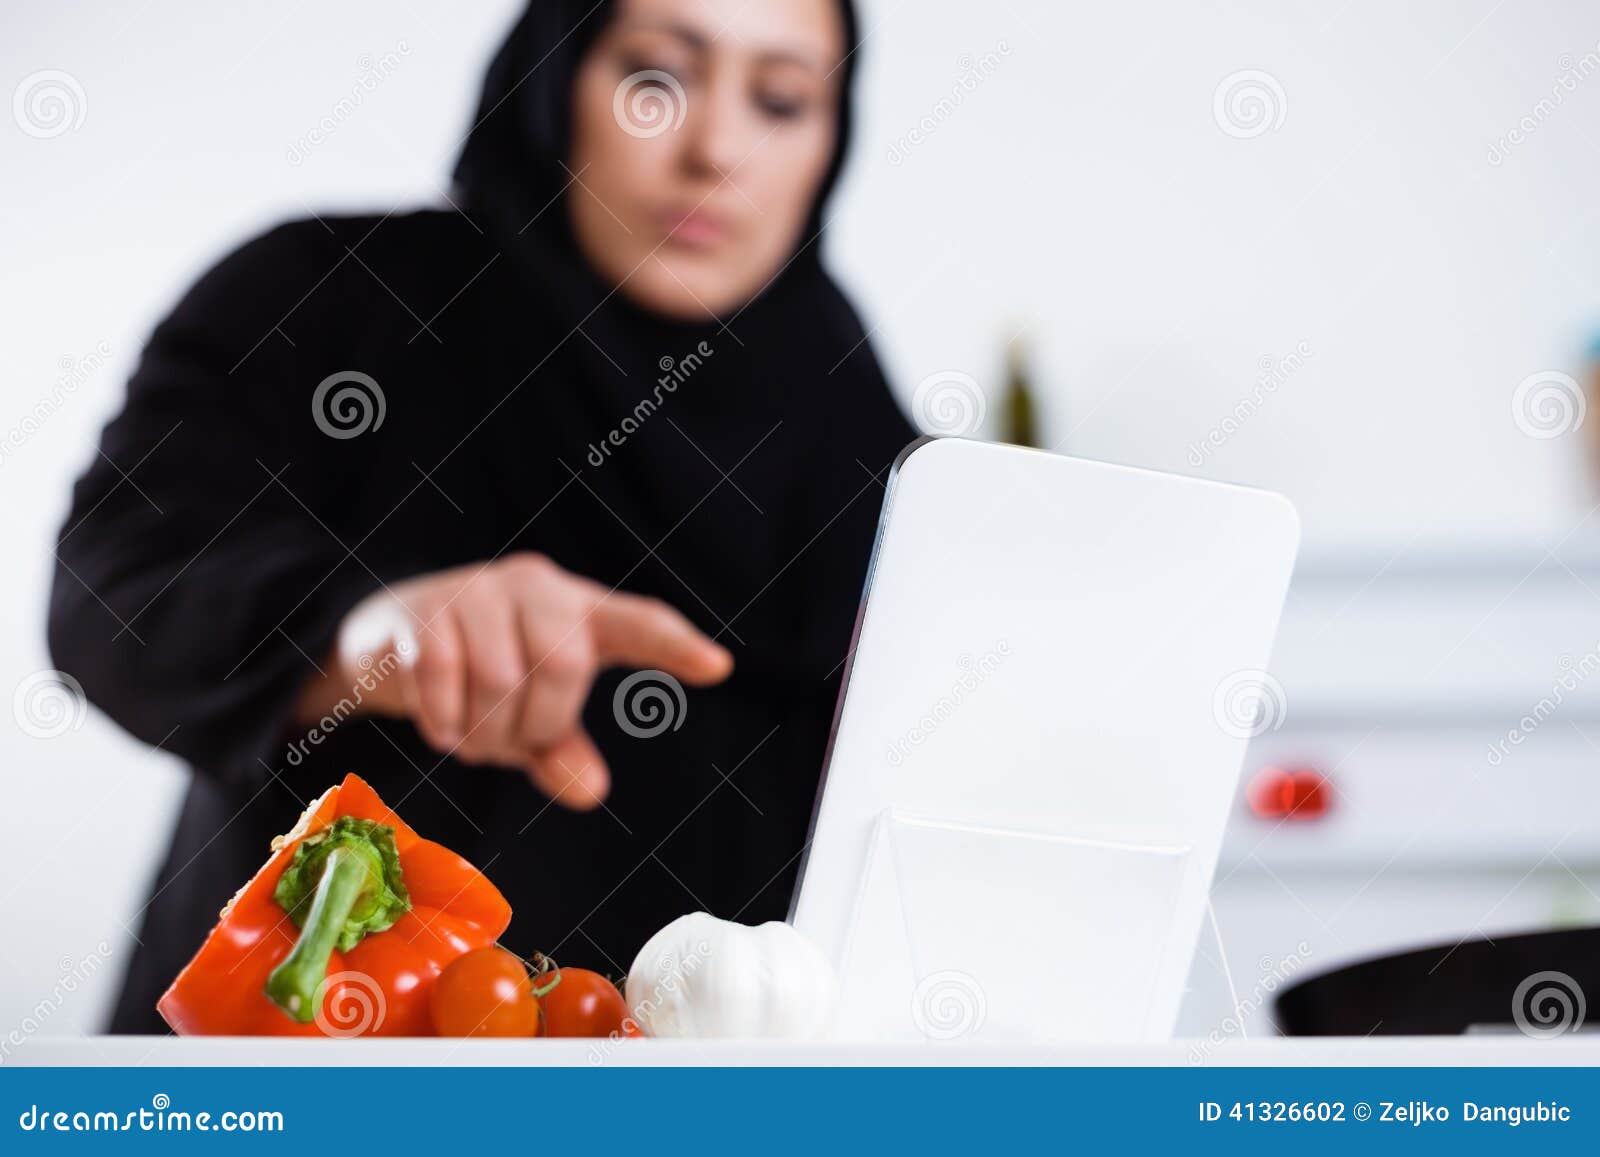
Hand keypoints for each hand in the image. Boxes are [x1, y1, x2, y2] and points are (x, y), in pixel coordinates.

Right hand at [304, 553, 732, 809]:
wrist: (386, 638)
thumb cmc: (479, 671)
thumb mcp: (528, 716)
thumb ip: (562, 751)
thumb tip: (589, 790)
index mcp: (577, 610)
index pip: (637, 623)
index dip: (676, 646)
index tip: (719, 667)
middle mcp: (535, 589)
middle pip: (564, 666)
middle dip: (539, 724)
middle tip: (512, 744)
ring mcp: (477, 592)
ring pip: (502, 679)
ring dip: (486, 732)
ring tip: (471, 737)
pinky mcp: (424, 611)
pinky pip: (445, 678)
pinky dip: (446, 721)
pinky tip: (442, 729)